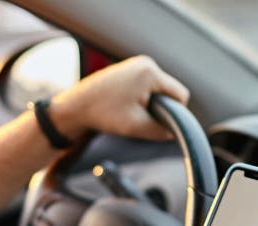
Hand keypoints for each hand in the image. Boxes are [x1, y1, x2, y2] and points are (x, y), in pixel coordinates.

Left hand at [49, 55, 189, 141]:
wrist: (76, 106)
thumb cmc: (104, 114)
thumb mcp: (137, 127)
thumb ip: (161, 131)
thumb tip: (174, 132)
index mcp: (151, 72)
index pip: (181, 95)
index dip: (175, 113)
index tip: (156, 122)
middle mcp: (146, 62)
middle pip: (169, 91)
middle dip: (160, 107)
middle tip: (138, 118)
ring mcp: (137, 63)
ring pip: (158, 89)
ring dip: (150, 103)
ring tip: (130, 111)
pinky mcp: (129, 69)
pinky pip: (147, 86)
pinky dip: (141, 98)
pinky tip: (126, 105)